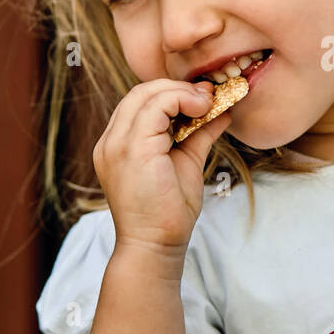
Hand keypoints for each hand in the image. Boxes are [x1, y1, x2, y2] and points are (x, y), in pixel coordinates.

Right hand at [93, 79, 235, 255]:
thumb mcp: (186, 162)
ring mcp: (116, 144)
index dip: (171, 92)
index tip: (203, 97)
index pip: (139, 102)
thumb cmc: (169, 212)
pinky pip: (156, 107)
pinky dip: (181, 100)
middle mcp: (111, 142)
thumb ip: (199, 134)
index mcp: (117, 145)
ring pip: (146, 94)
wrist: (156, 245)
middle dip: (177, 87)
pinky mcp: (132, 149)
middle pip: (140, 92)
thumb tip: (222, 111)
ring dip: (181, 92)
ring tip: (207, 102)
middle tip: (209, 95)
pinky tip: (202, 110)